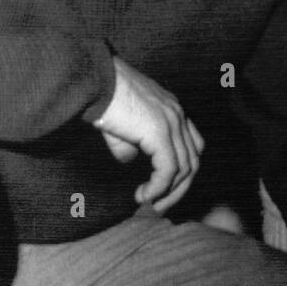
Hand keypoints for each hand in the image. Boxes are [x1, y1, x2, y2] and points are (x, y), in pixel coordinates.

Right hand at [92, 57, 204, 212]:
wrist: (93, 79)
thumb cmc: (100, 96)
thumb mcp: (119, 125)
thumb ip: (129, 143)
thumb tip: (129, 161)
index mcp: (172, 109)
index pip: (191, 146)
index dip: (181, 172)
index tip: (164, 189)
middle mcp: (178, 114)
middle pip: (192, 161)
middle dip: (178, 188)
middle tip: (160, 206)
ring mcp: (172, 122)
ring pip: (184, 169)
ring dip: (169, 193)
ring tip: (150, 205)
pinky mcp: (160, 133)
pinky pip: (168, 170)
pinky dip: (159, 188)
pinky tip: (145, 197)